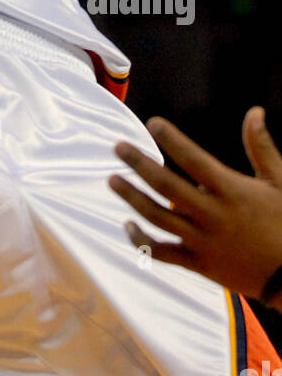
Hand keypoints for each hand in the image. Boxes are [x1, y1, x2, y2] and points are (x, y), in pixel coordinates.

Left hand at [109, 108, 281, 302]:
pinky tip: (127, 225)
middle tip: (117, 147)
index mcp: (232, 191)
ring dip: (132, 197)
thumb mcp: (280, 182)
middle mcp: (213, 215)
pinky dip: (141, 239)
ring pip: (158, 217)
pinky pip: (162, 252)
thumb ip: (261, 148)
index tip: (152, 122)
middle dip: (138, 164)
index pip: (194, 160)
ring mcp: (203, 242)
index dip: (172, 140)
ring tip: (112, 180)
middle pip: (166, 186)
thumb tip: (254, 111)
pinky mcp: (199, 264)